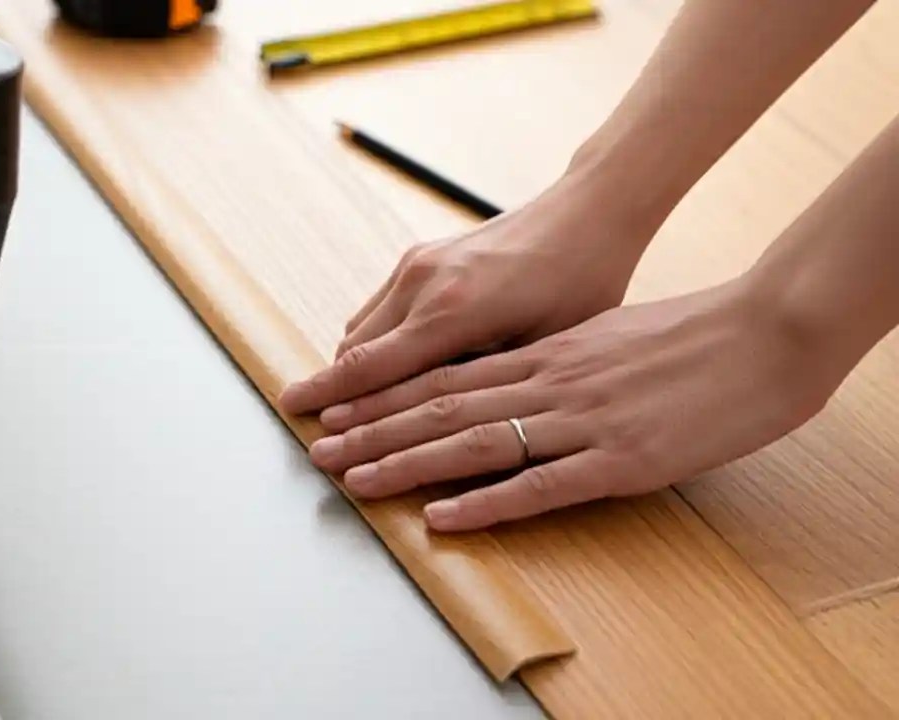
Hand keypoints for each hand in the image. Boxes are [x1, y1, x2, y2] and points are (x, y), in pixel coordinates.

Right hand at [279, 174, 655, 418]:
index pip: (369, 367)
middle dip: (331, 393)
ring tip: (345, 410)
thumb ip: (481, 385)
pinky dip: (369, 343)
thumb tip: (442, 434)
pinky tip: (381, 370)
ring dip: (350, 369)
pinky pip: (377, 308)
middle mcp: (422, 283)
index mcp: (451, 312)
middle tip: (320, 435)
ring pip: (359, 329)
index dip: (330, 400)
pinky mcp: (420, 255)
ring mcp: (416, 264)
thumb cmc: (580, 284)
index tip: (299, 422)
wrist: (585, 214)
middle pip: (352, 351)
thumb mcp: (541, 348)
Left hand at [305, 278, 842, 531]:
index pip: (445, 375)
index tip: (338, 409)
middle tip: (320, 450)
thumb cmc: (689, 335)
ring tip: (355, 479)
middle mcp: (549, 380)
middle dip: (374, 429)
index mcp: (545, 353)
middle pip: (442, 405)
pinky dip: (486, 504)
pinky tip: (443, 518)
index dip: (384, 395)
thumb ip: (554, 360)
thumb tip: (510, 378)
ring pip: (474, 441)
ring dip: (407, 462)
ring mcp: (583, 419)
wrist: (766, 331)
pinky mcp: (621, 458)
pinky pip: (540, 485)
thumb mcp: (605, 336)